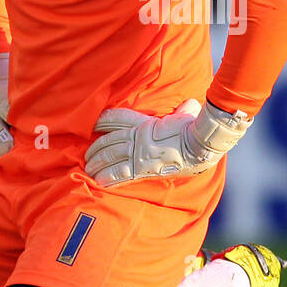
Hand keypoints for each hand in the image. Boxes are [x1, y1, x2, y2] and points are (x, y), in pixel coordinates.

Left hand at [85, 98, 252, 186]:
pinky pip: (120, 173)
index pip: (119, 118)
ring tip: (88, 168)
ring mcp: (139, 153)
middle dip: (96, 148)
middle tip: (87, 155)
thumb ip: (185, 109)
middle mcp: (138, 137)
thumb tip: (191, 105)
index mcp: (146, 123)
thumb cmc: (196, 128)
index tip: (94, 124)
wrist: (200, 145)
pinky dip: (108, 177)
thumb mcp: (188, 114)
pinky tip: (98, 181)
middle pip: (109, 141)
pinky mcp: (142, 168)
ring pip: (110, 156)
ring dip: (97, 163)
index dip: (104, 120)